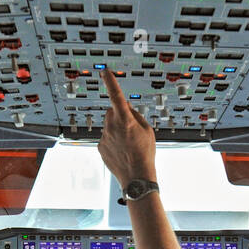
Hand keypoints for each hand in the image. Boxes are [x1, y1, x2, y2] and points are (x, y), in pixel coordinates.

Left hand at [97, 68, 157, 185]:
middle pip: (112, 111)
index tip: (105, 71)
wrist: (136, 177)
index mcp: (125, 120)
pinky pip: (105, 137)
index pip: (116, 95)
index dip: (110, 81)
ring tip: (128, 143)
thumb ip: (136, 114)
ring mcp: (104, 137)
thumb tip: (126, 107)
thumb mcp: (148, 130)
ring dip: (116, 129)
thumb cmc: (145, 154)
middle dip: (119, 114)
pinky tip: (122, 151)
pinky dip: (112, 140)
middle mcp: (111, 126)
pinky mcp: (100, 146)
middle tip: (131, 127)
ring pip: (108, 125)